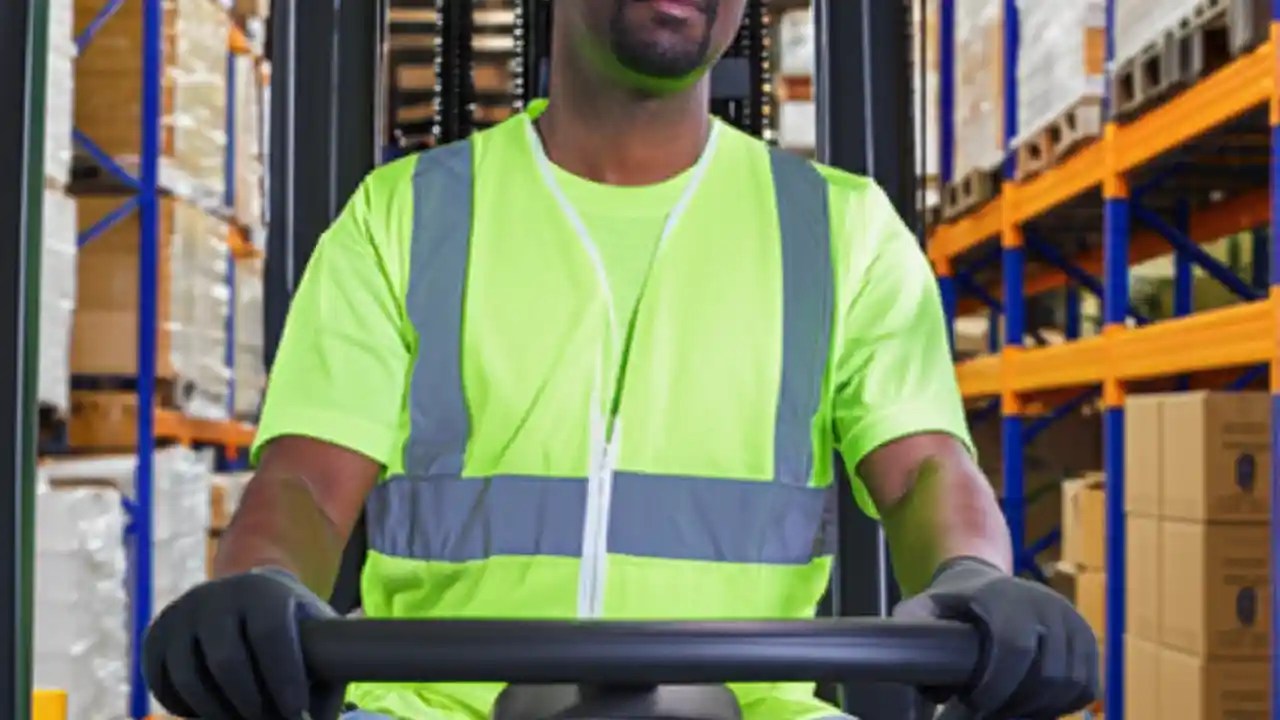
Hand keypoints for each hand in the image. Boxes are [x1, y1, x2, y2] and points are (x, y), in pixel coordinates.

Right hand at [143, 567, 343, 719]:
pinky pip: (163, 686)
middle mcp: (216, 596)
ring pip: (191, 679)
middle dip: (249, 704)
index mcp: (263, 592)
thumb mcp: (318, 641)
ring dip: (217, 713)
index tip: (296, 713)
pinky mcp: (155, 636)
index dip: (283, 679)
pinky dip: (187, 709)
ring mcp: (180, 614)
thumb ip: (326, 678)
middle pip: (227, 662)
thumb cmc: (293, 629)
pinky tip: (213, 711)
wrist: (249, 598)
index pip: (270, 635)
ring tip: (241, 719)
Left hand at [894, 557, 1098, 718]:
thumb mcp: (924, 606)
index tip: (970, 707)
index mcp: (1006, 597)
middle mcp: (1048, 605)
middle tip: (982, 717)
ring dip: (1037, 709)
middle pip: (1045, 674)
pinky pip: (1086, 687)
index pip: (1013, 647)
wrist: (986, 581)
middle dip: (1013, 705)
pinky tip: (1030, 709)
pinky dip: (1061, 706)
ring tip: (1004, 714)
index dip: (994, 686)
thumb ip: (912, 628)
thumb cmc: (953, 602)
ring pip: (1068, 685)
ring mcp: (1074, 622)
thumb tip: (907, 664)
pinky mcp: (1089, 641)